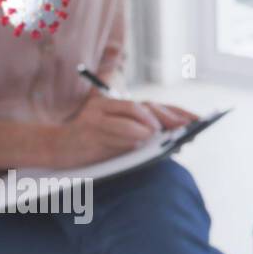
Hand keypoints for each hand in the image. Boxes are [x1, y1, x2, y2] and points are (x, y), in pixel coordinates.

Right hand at [49, 91, 193, 167]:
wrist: (54, 148)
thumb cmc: (91, 146)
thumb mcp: (118, 139)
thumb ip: (142, 136)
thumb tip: (177, 142)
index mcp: (118, 106)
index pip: (153, 106)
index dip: (176, 111)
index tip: (198, 120)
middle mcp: (109, 105)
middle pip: (146, 106)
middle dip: (169, 116)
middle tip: (187, 125)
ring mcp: (99, 114)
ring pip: (132, 113)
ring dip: (152, 123)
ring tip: (168, 131)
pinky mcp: (90, 126)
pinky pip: (116, 126)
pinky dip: (132, 131)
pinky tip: (145, 136)